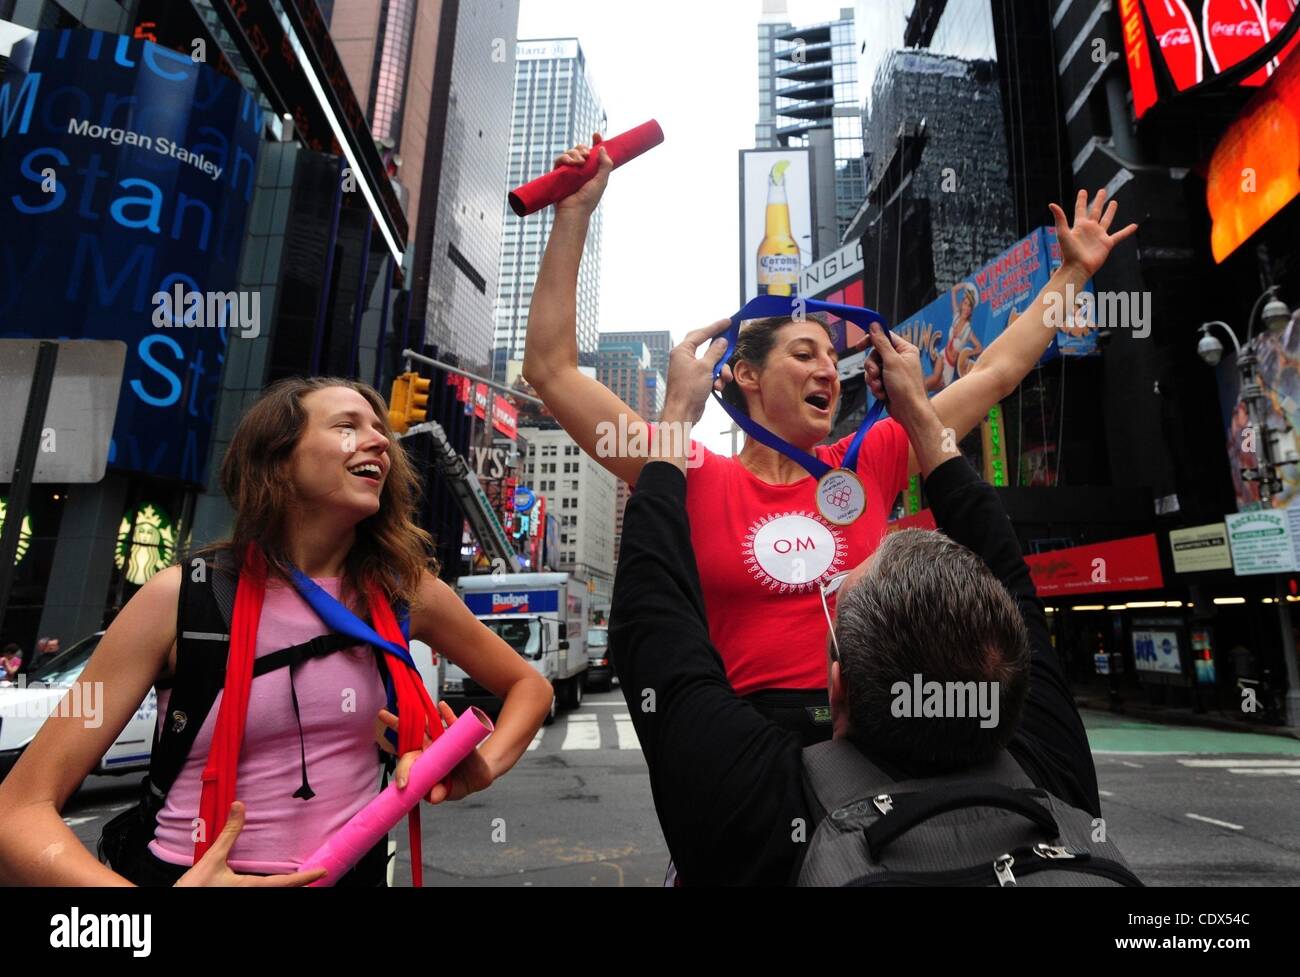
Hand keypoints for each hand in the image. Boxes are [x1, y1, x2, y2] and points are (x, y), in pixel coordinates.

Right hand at [174, 802, 326, 886]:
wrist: (172, 904)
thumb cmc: (193, 889)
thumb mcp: (213, 859)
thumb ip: (228, 833)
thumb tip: (239, 806)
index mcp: (250, 888)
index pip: (285, 883)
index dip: (306, 877)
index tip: (322, 872)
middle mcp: (250, 897)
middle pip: (281, 892)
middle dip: (297, 886)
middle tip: (315, 877)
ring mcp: (242, 900)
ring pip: (269, 895)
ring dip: (282, 888)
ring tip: (297, 881)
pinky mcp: (232, 900)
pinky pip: (257, 895)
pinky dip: (269, 889)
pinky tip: (268, 884)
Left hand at [378, 702, 493, 803]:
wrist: (478, 777)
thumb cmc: (457, 784)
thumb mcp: (448, 792)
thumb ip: (440, 794)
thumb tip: (433, 797)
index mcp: (423, 762)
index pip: (408, 762)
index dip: (403, 772)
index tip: (402, 785)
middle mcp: (430, 748)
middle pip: (412, 735)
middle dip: (396, 724)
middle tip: (382, 714)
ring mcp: (443, 739)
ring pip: (428, 725)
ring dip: (419, 715)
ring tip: (406, 703)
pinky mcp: (459, 735)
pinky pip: (453, 723)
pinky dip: (448, 715)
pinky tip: (442, 707)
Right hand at [554, 133, 612, 216]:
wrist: (574, 210)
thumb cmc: (589, 199)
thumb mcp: (602, 181)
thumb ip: (605, 165)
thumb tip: (602, 148)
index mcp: (592, 170)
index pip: (593, 152)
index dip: (595, 142)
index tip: (596, 135)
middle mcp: (580, 169)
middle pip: (580, 150)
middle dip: (583, 148)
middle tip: (586, 156)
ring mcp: (569, 171)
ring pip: (569, 153)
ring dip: (574, 153)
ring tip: (579, 163)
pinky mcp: (558, 174)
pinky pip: (559, 159)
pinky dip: (564, 158)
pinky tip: (570, 163)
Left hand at [662, 320, 733, 424]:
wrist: (683, 413)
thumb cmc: (689, 389)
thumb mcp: (705, 367)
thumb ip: (715, 352)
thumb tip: (721, 341)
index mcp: (682, 351)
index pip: (700, 333)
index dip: (715, 327)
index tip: (728, 321)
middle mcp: (684, 358)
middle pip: (706, 347)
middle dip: (719, 351)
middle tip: (731, 341)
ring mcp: (690, 370)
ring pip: (711, 363)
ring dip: (720, 371)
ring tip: (723, 379)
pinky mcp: (696, 380)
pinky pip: (710, 374)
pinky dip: (716, 379)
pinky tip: (717, 387)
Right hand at [864, 323, 929, 427]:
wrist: (909, 411)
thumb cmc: (906, 387)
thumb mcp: (892, 361)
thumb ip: (881, 342)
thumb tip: (874, 325)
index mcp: (905, 350)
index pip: (885, 337)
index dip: (871, 340)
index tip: (859, 346)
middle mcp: (899, 359)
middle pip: (875, 354)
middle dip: (872, 366)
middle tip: (875, 374)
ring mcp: (893, 372)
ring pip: (873, 369)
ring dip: (873, 379)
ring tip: (880, 387)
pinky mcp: (888, 383)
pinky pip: (874, 380)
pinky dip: (876, 387)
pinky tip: (882, 394)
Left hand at [1050, 188, 1137, 277]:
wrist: (1077, 268)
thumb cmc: (1068, 253)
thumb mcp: (1063, 233)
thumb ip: (1060, 218)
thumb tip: (1051, 204)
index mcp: (1079, 225)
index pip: (1080, 209)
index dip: (1082, 200)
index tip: (1083, 191)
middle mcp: (1089, 229)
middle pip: (1095, 211)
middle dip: (1098, 201)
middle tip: (1102, 191)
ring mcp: (1099, 236)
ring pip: (1106, 220)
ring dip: (1110, 211)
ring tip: (1114, 202)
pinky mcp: (1107, 244)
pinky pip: (1119, 236)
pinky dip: (1127, 231)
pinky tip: (1134, 226)